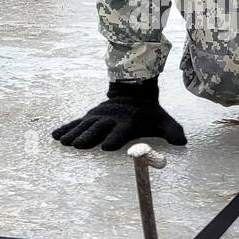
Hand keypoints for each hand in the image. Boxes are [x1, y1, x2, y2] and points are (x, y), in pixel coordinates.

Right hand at [52, 79, 186, 150]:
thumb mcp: (163, 120)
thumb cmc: (149, 113)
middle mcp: (110, 120)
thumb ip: (172, 131)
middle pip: (97, 130)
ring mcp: (98, 118)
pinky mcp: (90, 117)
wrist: (134, 92)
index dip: (115, 139)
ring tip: (64, 142)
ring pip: (84, 126)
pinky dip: (66, 128)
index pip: (121, 132)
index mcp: (128, 123)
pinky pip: (76, 123)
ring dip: (73, 134)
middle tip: (78, 145)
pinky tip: (55, 136)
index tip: (107, 146)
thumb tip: (183, 141)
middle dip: (88, 137)